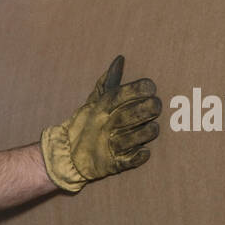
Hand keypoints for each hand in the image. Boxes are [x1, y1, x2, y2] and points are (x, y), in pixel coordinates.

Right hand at [40, 55, 160, 192]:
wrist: (66, 156)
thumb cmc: (86, 124)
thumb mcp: (93, 101)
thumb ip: (108, 82)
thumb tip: (120, 59)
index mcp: (99, 109)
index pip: (119, 95)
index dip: (137, 89)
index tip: (151, 86)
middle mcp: (103, 126)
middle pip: (128, 116)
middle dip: (146, 109)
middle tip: (157, 105)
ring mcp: (107, 146)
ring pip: (131, 138)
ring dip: (146, 132)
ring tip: (154, 127)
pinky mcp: (111, 165)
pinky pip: (127, 161)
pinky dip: (137, 157)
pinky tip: (145, 151)